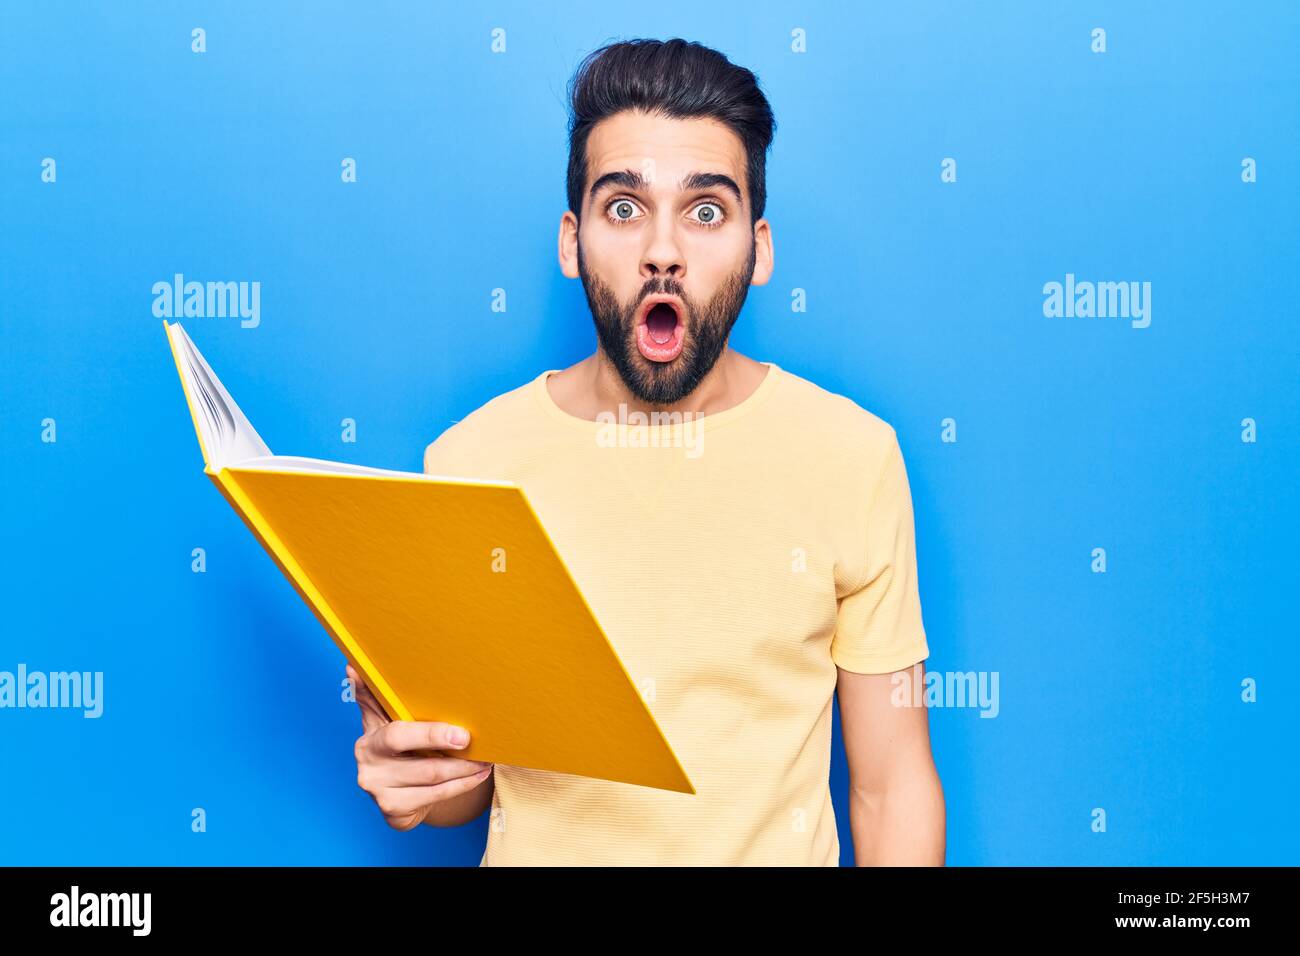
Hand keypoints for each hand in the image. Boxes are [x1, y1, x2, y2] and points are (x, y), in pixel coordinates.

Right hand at [347, 663, 493, 830]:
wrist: (394, 793)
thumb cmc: (394, 750)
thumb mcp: (382, 723)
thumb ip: (372, 697)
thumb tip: (353, 666)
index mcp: (369, 739)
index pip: (399, 735)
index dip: (431, 735)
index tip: (462, 735)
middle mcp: (370, 766)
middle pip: (421, 763)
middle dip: (456, 757)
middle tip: (480, 747)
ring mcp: (380, 791)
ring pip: (433, 780)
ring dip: (465, 771)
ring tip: (486, 760)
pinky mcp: (393, 810)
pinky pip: (436, 796)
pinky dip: (461, 786)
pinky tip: (477, 776)